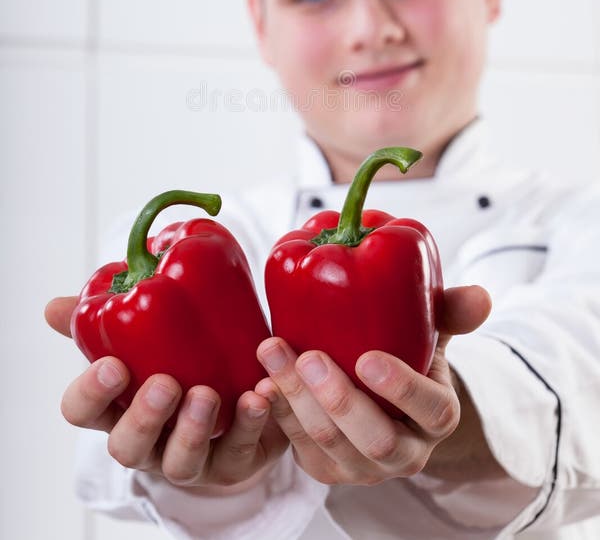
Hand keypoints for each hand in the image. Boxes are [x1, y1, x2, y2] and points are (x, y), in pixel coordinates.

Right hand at [45, 296, 287, 489]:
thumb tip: (53, 307)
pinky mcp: (234, 461)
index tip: (113, 363)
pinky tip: (259, 394)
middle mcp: (148, 441)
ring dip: (194, 429)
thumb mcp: (142, 335)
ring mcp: (190, 458)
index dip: (92, 393)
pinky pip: (240, 450)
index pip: (84, 411)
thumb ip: (101, 317)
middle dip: (145, 418)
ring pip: (181, 463)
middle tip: (165, 384)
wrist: (241, 387)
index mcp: (118, 406)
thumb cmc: (179, 360)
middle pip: (128, 447)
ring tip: (209, 394)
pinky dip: (250, 422)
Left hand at [254, 284, 490, 485]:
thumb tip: (482, 295)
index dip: (402, 388)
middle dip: (340, 399)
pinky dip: (279, 413)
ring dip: (297, 398)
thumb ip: (451, 311)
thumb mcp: (430, 328)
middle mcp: (406, 453)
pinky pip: (299, 448)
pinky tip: (261, 378)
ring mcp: (363, 467)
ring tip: (273, 351)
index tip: (368, 358)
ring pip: (330, 445)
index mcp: (438, 416)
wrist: (375, 390)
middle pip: (376, 440)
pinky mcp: (325, 468)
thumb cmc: (405, 350)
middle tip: (310, 356)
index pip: (432, 411)